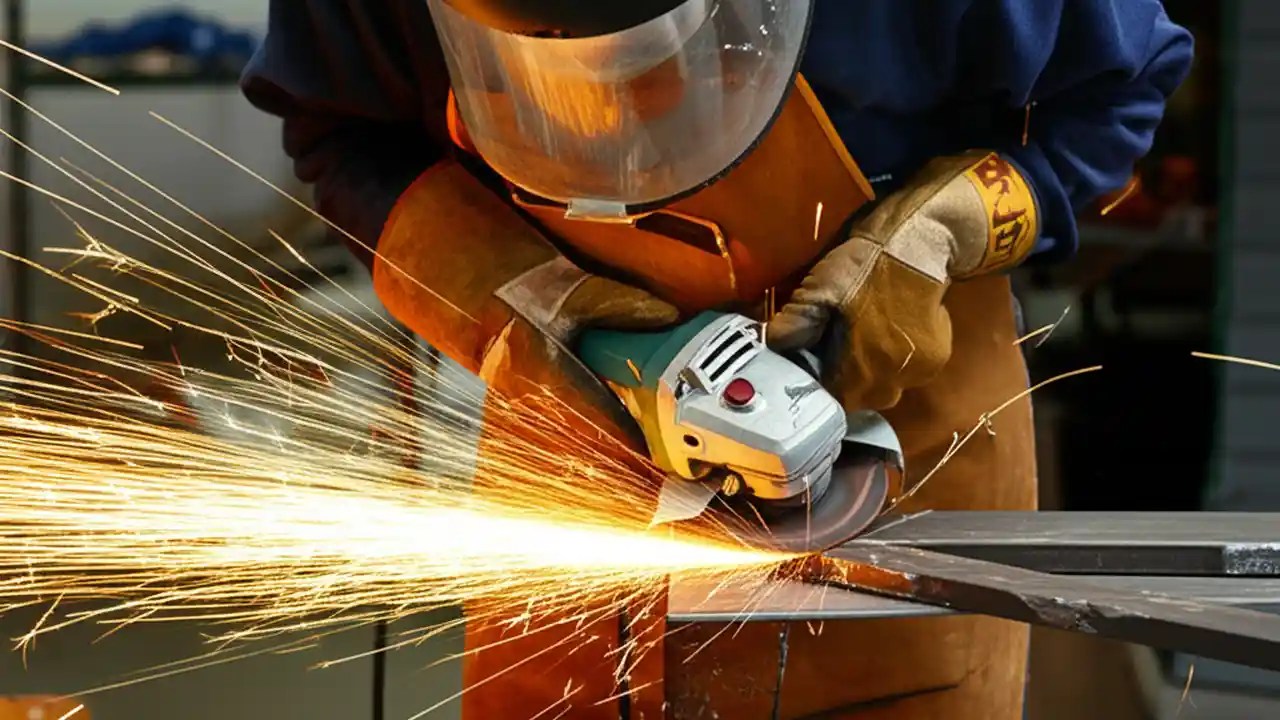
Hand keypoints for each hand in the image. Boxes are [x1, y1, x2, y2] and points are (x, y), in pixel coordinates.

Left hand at [767, 151, 1039, 410]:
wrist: (917, 243)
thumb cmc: (863, 266)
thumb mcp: (819, 288)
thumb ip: (796, 322)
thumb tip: (772, 346)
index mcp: (859, 366)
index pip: (834, 397)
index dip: (824, 383)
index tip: (820, 365)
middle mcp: (891, 378)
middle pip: (862, 398)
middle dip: (850, 382)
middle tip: (843, 351)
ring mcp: (918, 372)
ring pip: (887, 390)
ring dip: (875, 375)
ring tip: (869, 343)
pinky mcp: (937, 360)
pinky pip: (910, 377)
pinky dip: (899, 364)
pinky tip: (893, 336)